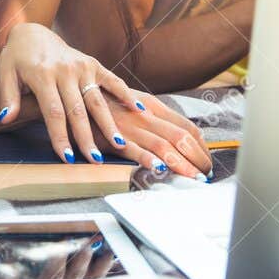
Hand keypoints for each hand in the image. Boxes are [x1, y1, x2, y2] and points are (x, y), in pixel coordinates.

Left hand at [0, 23, 147, 164]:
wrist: (33, 33)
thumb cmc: (17, 58)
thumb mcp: (5, 73)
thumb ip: (8, 97)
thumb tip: (5, 118)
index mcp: (42, 75)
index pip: (53, 112)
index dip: (60, 136)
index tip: (67, 158)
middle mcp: (65, 71)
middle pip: (77, 111)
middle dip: (86, 138)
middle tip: (95, 161)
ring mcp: (82, 66)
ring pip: (97, 100)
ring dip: (109, 124)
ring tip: (119, 145)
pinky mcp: (94, 63)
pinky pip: (112, 81)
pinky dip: (126, 94)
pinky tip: (138, 110)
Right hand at [95, 98, 210, 178]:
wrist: (72, 98)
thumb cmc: (104, 105)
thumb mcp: (133, 104)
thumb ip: (154, 119)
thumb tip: (179, 137)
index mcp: (152, 106)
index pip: (187, 126)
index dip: (202, 146)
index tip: (206, 160)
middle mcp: (145, 114)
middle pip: (181, 137)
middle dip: (198, 158)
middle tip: (204, 175)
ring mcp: (130, 126)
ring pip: (164, 146)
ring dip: (182, 164)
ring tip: (193, 179)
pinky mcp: (112, 137)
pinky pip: (134, 150)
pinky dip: (149, 160)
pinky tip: (161, 170)